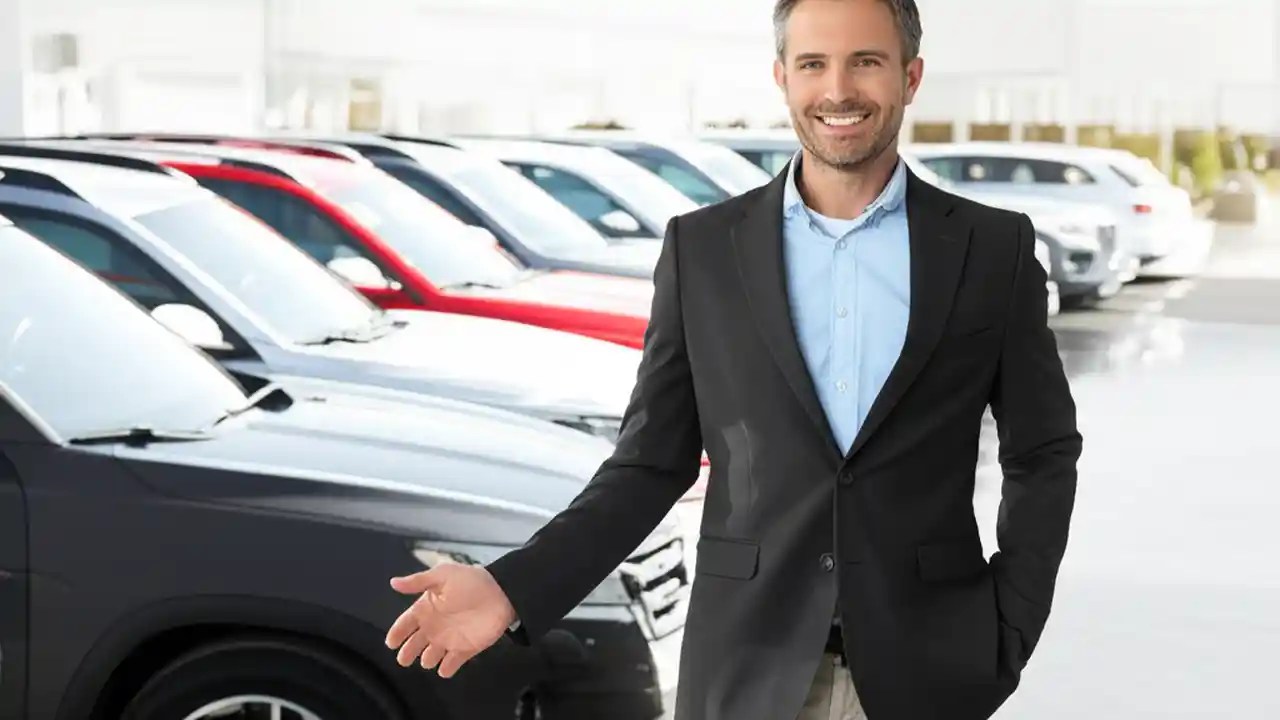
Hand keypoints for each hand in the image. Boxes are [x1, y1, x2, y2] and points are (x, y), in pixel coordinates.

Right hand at [384, 563, 517, 676]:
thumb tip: (393, 582)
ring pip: (431, 655)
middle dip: (408, 651)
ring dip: (428, 660)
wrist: (502, 592)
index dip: (398, 633)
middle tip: (404, 659)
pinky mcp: (466, 648)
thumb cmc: (471, 581)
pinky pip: (452, 663)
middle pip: (416, 643)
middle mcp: (435, 625)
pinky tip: (443, 669)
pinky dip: (447, 668)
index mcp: (427, 607)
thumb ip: (418, 581)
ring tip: (426, 661)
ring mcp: (450, 638)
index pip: (406, 623)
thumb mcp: (443, 575)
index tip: (391, 642)